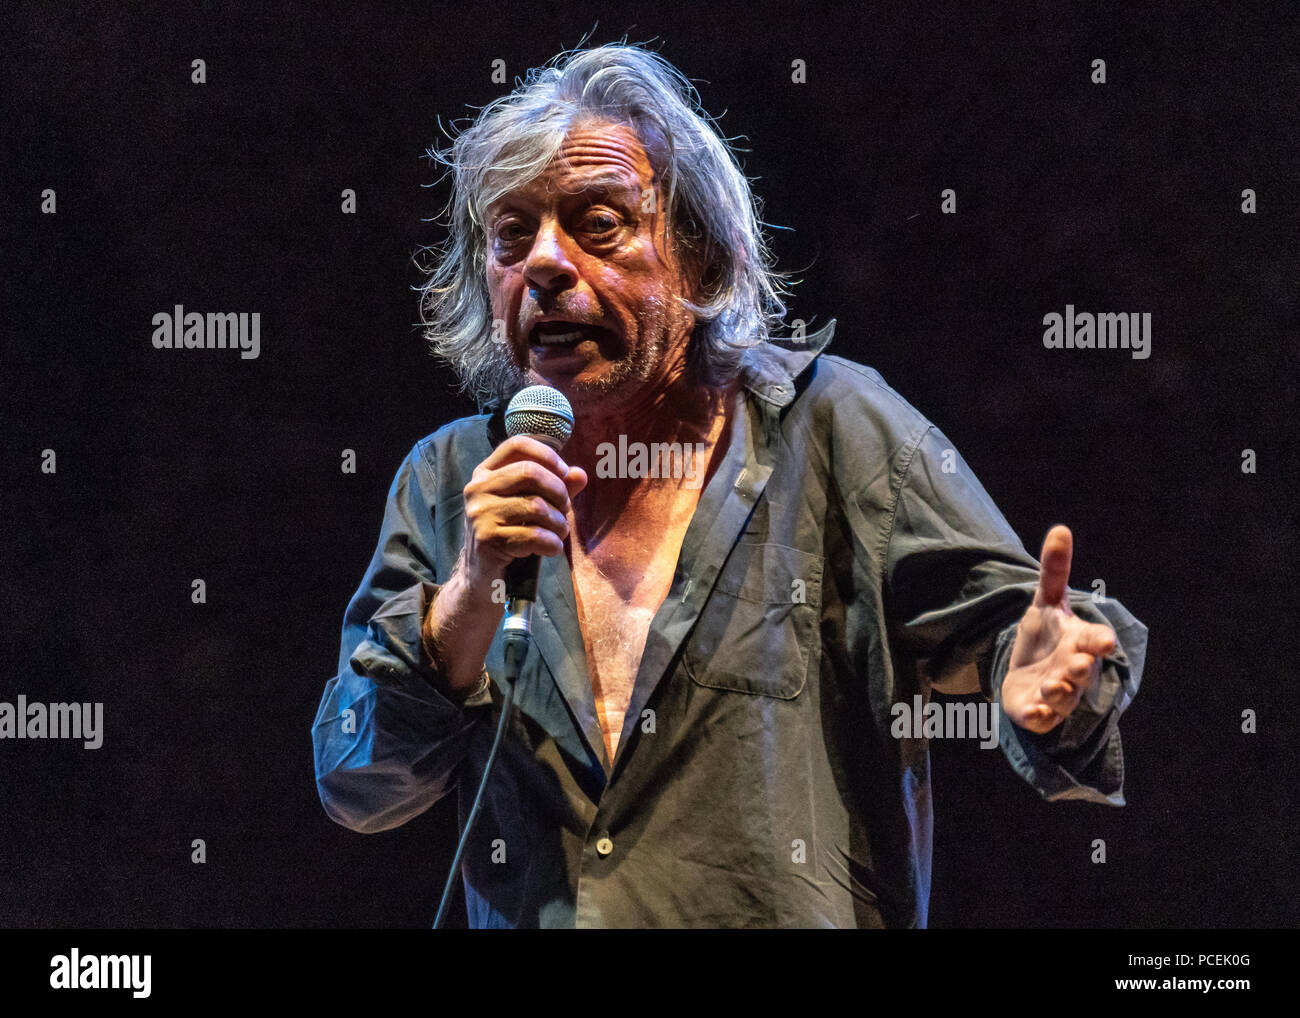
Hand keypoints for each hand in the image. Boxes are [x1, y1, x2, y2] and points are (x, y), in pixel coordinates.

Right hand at [459, 435, 587, 592]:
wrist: (483, 577)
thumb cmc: (511, 535)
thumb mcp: (531, 508)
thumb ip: (555, 489)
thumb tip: (580, 475)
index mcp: (485, 473)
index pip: (516, 445)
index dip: (547, 454)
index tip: (564, 473)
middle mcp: (477, 489)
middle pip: (530, 472)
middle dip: (558, 492)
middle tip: (565, 510)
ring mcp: (479, 514)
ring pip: (536, 506)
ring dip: (559, 523)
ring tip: (559, 533)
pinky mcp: (487, 540)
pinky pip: (534, 535)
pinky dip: (552, 544)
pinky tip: (551, 549)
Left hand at [1001, 525, 1116, 733]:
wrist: (1025, 671)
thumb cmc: (1045, 636)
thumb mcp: (1045, 602)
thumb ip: (1054, 570)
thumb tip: (1060, 529)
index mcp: (1080, 643)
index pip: (1096, 641)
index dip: (1100, 641)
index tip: (1105, 641)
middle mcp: (1074, 670)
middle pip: (1082, 672)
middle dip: (1081, 669)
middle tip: (1077, 662)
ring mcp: (1058, 694)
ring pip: (1064, 698)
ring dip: (1059, 692)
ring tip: (1051, 684)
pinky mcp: (1037, 711)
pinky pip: (1041, 719)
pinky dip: (1038, 716)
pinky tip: (1033, 710)